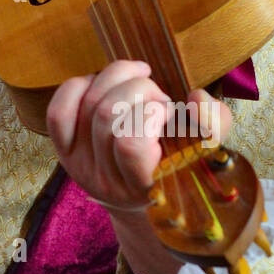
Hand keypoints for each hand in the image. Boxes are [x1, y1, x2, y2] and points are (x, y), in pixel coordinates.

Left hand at [45, 60, 232, 209]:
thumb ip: (215, 123)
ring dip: (118, 79)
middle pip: (107, 115)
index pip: (130, 144)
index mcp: (144, 187)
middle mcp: (105, 180)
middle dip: (139, 90)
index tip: (169, 112)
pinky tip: (103, 83)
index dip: (151, 113)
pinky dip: (80, 86)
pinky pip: (59, 109)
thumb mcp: (207, 150)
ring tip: (140, 83)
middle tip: (158, 98)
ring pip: (89, 103)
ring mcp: (78, 164)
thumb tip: (196, 99)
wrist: (144, 194)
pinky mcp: (62, 149)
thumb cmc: (180, 165)